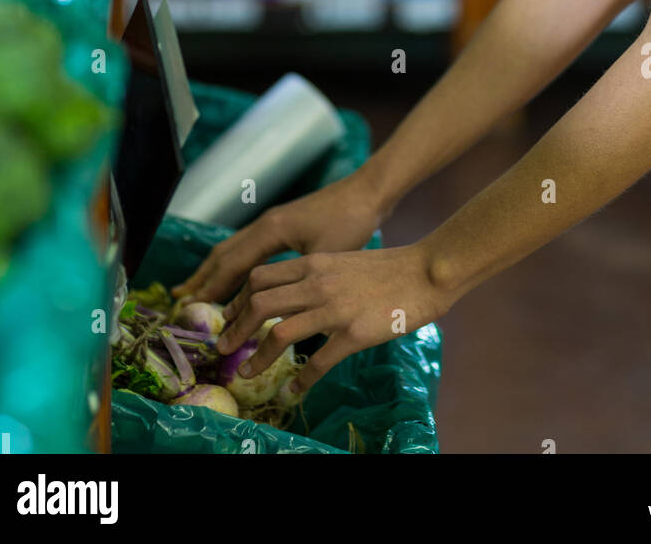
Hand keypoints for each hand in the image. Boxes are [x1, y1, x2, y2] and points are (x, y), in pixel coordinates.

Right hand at [170, 170, 387, 303]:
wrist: (367, 192)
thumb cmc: (349, 222)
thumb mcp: (325, 258)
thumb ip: (301, 286)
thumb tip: (284, 323)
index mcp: (270, 231)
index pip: (232, 265)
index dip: (211, 289)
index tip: (192, 308)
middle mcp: (265, 223)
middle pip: (224, 253)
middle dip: (203, 277)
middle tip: (181, 299)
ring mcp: (273, 221)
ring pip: (234, 247)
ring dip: (216, 269)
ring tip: (199, 289)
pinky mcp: (283, 222)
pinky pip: (249, 245)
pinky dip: (235, 262)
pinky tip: (237, 276)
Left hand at [214, 243, 445, 393]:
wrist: (425, 270)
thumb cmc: (389, 267)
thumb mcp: (343, 261)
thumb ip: (317, 275)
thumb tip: (295, 295)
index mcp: (314, 263)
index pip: (260, 277)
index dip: (238, 300)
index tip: (229, 319)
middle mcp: (317, 282)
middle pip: (259, 304)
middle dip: (235, 330)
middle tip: (224, 349)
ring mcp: (334, 308)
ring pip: (279, 333)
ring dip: (257, 358)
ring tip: (247, 373)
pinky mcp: (353, 332)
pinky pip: (317, 361)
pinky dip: (300, 379)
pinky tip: (294, 390)